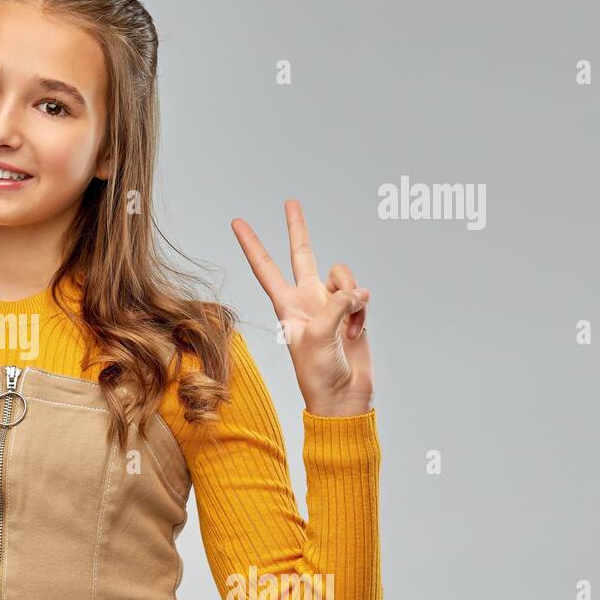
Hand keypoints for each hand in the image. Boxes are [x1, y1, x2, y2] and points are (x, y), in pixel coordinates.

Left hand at [231, 200, 373, 416]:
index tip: (237, 222)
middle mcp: (306, 300)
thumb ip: (335, 305)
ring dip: (351, 296)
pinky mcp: (352, 313)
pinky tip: (357, 333)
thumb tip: (356, 291)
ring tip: (348, 326)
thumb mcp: (317, 336)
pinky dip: (363, 312)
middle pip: (302, 255)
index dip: (252, 244)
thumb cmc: (318, 372)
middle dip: (298, 229)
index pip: (265, 267)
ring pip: (342, 276)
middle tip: (290, 202)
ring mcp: (330, 305)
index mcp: (286, 305)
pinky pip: (361, 295)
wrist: (342, 396)